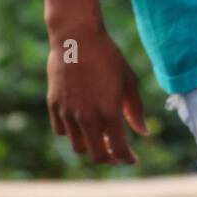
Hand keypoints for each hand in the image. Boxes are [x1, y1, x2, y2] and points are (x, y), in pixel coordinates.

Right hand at [46, 28, 149, 164]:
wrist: (76, 37)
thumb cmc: (108, 56)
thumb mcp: (128, 81)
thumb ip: (135, 110)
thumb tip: (143, 133)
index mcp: (109, 113)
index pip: (119, 150)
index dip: (127, 159)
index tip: (133, 159)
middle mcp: (87, 118)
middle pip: (97, 156)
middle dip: (110, 158)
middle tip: (117, 152)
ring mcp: (68, 113)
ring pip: (78, 146)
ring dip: (90, 146)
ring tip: (100, 136)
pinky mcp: (54, 106)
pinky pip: (62, 131)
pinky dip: (72, 132)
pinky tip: (82, 122)